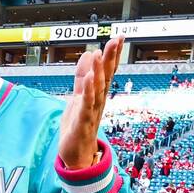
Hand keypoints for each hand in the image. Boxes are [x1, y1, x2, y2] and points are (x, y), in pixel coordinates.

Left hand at [58, 36, 122, 169]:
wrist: (76, 155)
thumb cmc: (78, 125)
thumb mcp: (77, 97)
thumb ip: (82, 77)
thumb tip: (88, 54)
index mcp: (97, 95)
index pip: (106, 72)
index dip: (112, 56)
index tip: (118, 37)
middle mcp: (98, 102)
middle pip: (105, 78)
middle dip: (110, 59)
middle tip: (115, 40)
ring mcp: (91, 113)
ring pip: (97, 91)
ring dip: (99, 73)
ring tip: (99, 55)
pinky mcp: (82, 124)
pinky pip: (86, 107)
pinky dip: (88, 93)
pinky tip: (90, 80)